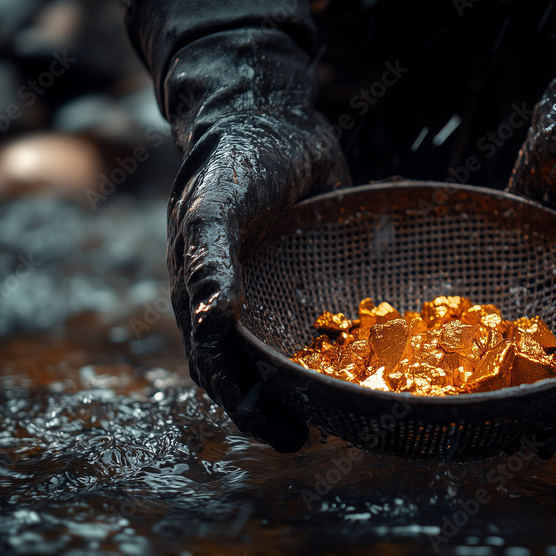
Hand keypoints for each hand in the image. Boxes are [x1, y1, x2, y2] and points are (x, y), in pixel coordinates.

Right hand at [163, 30, 349, 451]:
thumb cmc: (238, 159)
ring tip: (330, 417)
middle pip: (244, 373)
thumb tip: (210, 323)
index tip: (285, 434)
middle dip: (271, 410)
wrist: (270, 117)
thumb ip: (210, 261)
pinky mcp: (297, 278)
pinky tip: (355, 367)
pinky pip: (308, 323)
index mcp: (201, 295)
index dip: (247, 406)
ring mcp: (264, 292)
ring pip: (276, 355)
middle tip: (309, 438)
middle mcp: (230, 302)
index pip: (218, 367)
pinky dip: (323, 352)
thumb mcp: (219, 207)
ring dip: (295, 389)